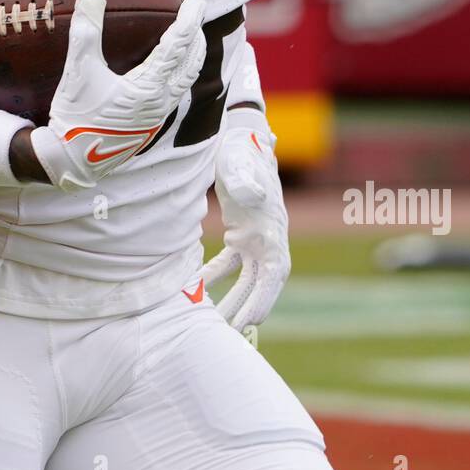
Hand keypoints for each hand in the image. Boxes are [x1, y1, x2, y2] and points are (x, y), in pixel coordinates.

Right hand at [30, 0, 205, 191]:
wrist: (72, 161)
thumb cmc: (76, 117)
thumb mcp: (79, 71)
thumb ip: (86, 31)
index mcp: (149, 86)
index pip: (177, 45)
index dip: (189, 20)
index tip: (197, 0)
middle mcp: (161, 102)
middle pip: (190, 63)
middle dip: (196, 36)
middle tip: (195, 13)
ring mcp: (158, 116)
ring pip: (186, 81)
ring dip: (192, 57)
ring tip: (191, 39)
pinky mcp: (150, 126)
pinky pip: (176, 94)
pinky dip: (180, 75)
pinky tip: (169, 71)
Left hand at [202, 110, 289, 330]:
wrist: (237, 134)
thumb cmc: (240, 149)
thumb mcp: (241, 163)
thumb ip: (245, 180)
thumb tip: (249, 196)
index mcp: (273, 227)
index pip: (275, 271)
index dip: (265, 297)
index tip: (251, 321)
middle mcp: (268, 236)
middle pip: (260, 283)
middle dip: (246, 309)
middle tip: (226, 335)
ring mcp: (255, 235)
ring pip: (245, 278)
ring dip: (230, 299)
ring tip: (210, 322)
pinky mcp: (240, 231)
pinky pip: (228, 262)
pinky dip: (214, 275)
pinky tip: (194, 287)